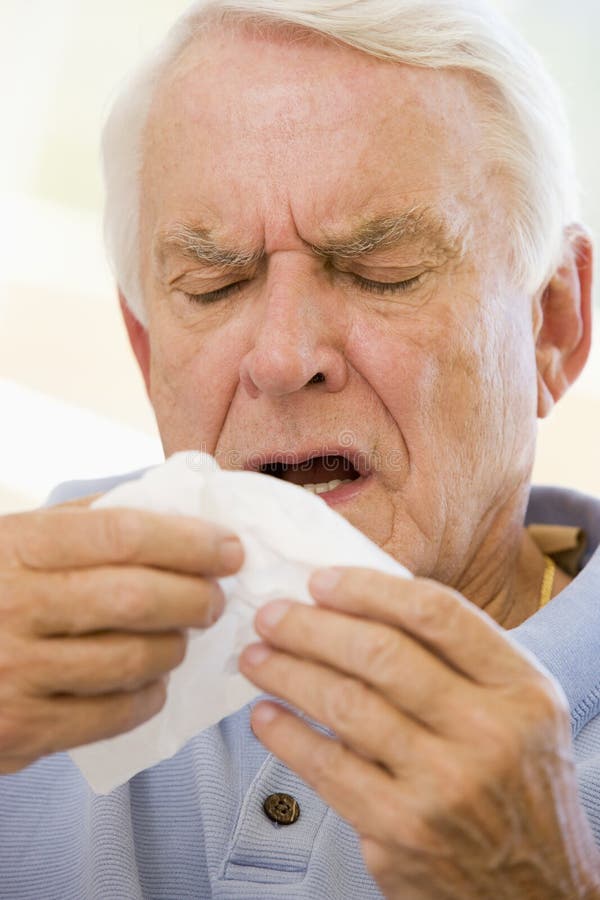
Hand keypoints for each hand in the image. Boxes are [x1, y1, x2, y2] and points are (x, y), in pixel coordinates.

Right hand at [0, 498, 242, 773]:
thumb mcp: (11, 538)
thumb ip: (80, 520)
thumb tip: (165, 506)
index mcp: (17, 547)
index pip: (123, 534)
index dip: (188, 539)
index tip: (228, 547)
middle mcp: (14, 607)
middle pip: (135, 598)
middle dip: (194, 597)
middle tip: (214, 598)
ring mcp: (15, 673)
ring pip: (131, 659)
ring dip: (175, 647)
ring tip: (182, 636)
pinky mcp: (19, 729)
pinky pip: (110, 715)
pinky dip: (147, 697)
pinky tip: (153, 680)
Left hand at [239, 568, 599, 898]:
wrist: (537, 889)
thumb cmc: (517, 781)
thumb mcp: (519, 708)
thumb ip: (459, 658)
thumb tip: (361, 604)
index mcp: (520, 688)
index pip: (435, 614)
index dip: (367, 589)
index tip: (321, 581)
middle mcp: (487, 733)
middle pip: (380, 655)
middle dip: (310, 627)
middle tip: (270, 615)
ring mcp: (443, 787)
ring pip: (345, 706)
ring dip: (287, 673)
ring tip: (255, 657)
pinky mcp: (402, 833)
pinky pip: (327, 769)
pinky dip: (286, 735)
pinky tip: (265, 715)